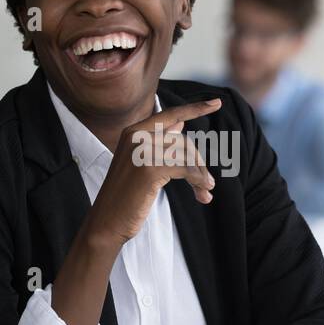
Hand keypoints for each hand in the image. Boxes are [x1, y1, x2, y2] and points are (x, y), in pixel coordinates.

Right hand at [85, 99, 221, 247]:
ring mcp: (141, 151)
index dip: (195, 109)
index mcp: (132, 132)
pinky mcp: (148, 169)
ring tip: (205, 193)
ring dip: (201, 176)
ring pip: (186, 156)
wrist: (106, 222)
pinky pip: (186, 169)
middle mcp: (136, 136)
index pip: (170, 115)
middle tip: (208, 184)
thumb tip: (181, 124)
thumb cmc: (125, 197)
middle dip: (199, 163)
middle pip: (183, 141)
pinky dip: (198, 181)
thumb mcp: (141, 165)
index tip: (217, 102)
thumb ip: (159, 144)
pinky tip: (202, 193)